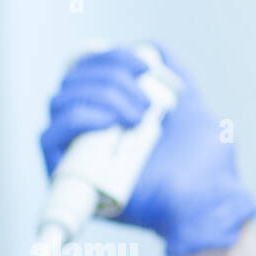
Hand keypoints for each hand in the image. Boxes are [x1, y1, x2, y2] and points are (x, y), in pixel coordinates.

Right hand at [39, 44, 255, 255]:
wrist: (205, 205)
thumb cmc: (207, 169)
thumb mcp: (197, 113)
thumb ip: (178, 79)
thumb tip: (154, 49)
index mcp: (114, 110)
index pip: (89, 67)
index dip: (110, 56)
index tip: (142, 65)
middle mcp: (91, 128)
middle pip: (74, 78)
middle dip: (112, 78)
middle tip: (147, 105)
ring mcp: (77, 150)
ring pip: (60, 100)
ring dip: (100, 97)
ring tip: (136, 118)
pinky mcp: (67, 175)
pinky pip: (48, 135)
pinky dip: (76, 119)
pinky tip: (108, 124)